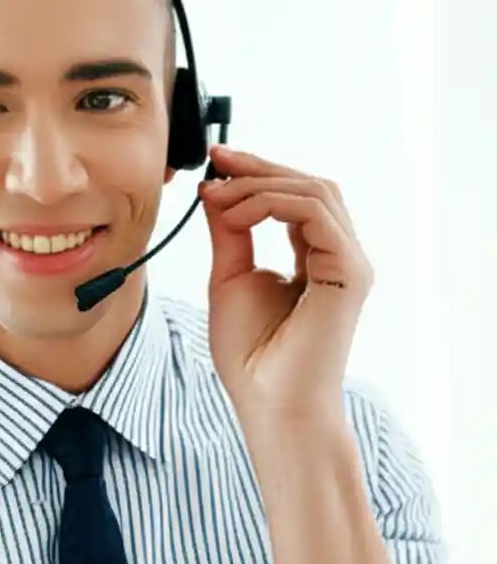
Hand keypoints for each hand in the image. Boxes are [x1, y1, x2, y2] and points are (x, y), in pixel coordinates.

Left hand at [198, 145, 373, 423]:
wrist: (268, 402)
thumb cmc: (251, 354)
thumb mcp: (229, 276)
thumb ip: (228, 231)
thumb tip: (214, 189)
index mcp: (314, 257)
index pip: (294, 196)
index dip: (256, 172)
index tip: (215, 161)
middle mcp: (338, 254)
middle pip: (310, 184)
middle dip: (259, 167)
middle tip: (215, 163)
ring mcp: (348, 262)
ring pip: (315, 191)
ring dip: (259, 184)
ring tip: (218, 198)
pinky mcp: (348, 272)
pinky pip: (314, 213)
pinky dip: (270, 203)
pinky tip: (235, 216)